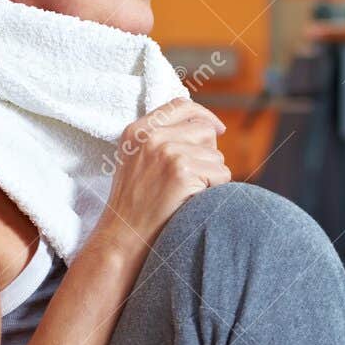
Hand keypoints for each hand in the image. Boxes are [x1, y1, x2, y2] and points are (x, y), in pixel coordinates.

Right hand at [92, 96, 230, 260]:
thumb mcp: (137, 161)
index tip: (218, 129)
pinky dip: (215, 191)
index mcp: (137, 130)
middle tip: (192, 179)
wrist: (123, 238)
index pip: (181, 106)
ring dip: (211, 177)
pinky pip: (221, 175)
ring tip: (185, 194)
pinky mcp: (183, 172)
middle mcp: (151, 137)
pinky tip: (192, 201)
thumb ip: (160, 140)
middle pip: (205, 131)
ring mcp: (168, 153)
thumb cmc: (135, 206)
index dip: (204, 115)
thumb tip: (207, 128)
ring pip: (217, 156)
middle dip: (208, 154)